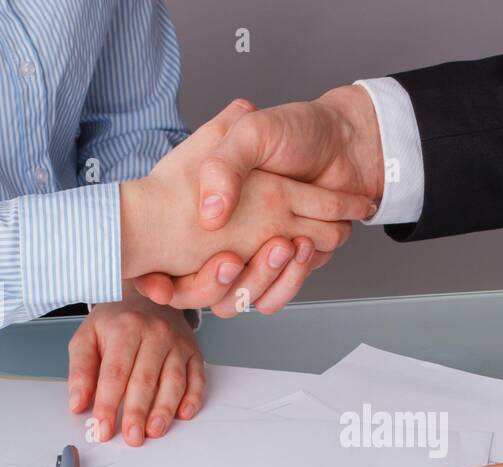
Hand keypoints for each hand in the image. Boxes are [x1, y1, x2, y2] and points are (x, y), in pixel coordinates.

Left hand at [67, 289, 205, 446]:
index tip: (102, 428)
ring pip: (173, 381)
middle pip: (145, 379)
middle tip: (132, 437)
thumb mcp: (87, 336)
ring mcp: (177, 343)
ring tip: (154, 431)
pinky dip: (192, 398)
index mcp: (124, 328)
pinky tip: (183, 415)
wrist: (147, 297)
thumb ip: (80, 370)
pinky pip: (197, 378)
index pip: (114, 373)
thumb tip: (78, 404)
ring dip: (165, 409)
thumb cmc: (116, 322)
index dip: (108, 403)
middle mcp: (154, 333)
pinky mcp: (194, 352)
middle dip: (137, 412)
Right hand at [135, 87, 384, 314]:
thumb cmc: (295, 132)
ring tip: (281, 246)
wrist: (346, 142)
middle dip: (213, 285)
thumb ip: (223, 162)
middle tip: (229, 260)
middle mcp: (232, 239)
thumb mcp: (249, 135)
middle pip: (206, 291)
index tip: (156, 284)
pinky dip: (289, 281)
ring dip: (259, 279)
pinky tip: (300, 250)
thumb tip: (210, 213)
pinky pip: (276, 297)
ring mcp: (260, 255)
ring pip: (243, 299)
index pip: (169, 260)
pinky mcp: (289, 267)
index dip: (158, 281)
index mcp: (214, 213)